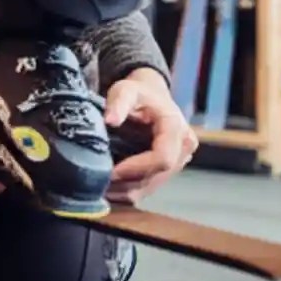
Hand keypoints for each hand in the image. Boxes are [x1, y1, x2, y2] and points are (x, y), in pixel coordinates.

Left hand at [103, 68, 197, 204]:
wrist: (151, 96)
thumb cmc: (137, 93)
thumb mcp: (126, 90)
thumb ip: (119, 102)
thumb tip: (110, 120)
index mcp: (176, 128)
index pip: (163, 159)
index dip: (136, 169)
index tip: (110, 171)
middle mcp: (183, 148)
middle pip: (156, 177)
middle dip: (125, 182)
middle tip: (97, 181)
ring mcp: (179, 162)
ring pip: (150, 188)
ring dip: (124, 189)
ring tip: (99, 183)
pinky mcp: (169, 172)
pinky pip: (147, 189)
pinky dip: (126, 190)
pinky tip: (108, 183)